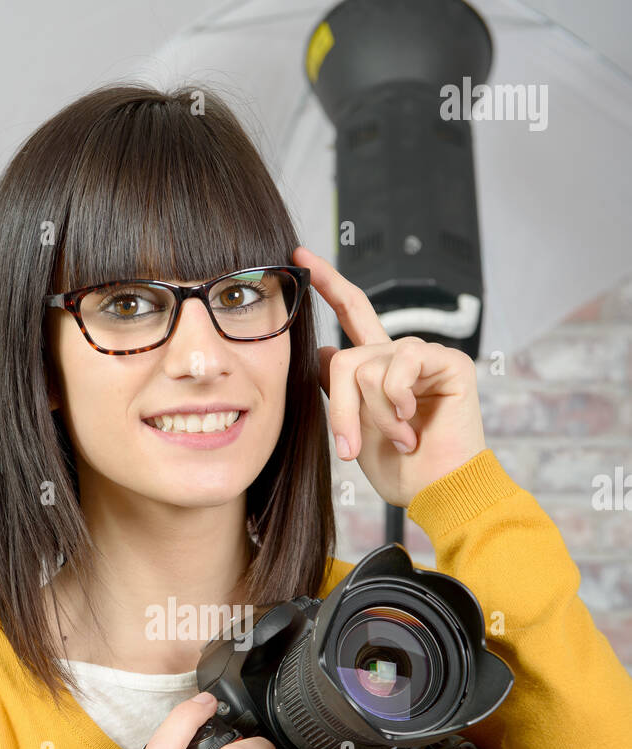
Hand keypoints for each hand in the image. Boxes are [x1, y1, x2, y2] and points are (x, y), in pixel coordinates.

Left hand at [292, 245, 487, 507]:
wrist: (435, 492)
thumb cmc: (401, 469)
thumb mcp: (355, 427)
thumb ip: (339, 387)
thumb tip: (321, 349)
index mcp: (379, 367)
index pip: (350, 312)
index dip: (326, 283)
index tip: (299, 256)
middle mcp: (401, 356)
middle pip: (345, 358)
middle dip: (343, 410)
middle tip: (349, 449)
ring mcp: (426, 356)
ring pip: (367, 367)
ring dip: (374, 414)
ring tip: (399, 438)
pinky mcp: (449, 362)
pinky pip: (400, 366)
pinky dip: (398, 400)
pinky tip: (414, 420)